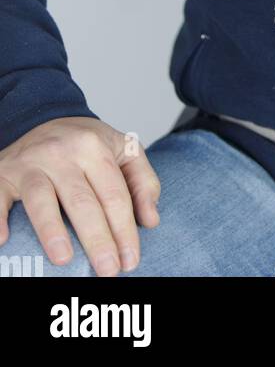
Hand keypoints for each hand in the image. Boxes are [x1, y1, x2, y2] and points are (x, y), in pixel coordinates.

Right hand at [0, 116, 160, 275]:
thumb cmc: (87, 143)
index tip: (130, 261)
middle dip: (97, 239)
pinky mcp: (4, 172)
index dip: (125, 230)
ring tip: (65, 259)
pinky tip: (4, 239)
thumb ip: (143, 182)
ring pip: (41, 198)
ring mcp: (31, 163)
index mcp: (94, 147)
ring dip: (52, 229)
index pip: (114, 195)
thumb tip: (150, 221)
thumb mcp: (123, 149)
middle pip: (82, 201)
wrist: (43, 115)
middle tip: (108, 270)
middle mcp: (62, 153)